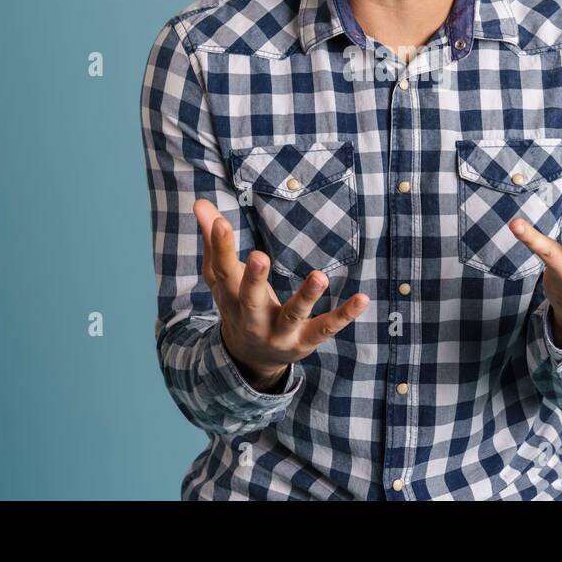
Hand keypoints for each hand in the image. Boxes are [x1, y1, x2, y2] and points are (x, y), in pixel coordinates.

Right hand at [193, 198, 368, 390]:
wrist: (249, 359)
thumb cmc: (237, 305)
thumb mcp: (223, 278)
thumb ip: (214, 241)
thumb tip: (199, 202)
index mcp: (230, 298)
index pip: (223, 270)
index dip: (220, 247)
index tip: (220, 222)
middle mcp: (252, 318)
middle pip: (250, 299)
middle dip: (254, 279)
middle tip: (258, 256)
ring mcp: (280, 332)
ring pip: (292, 315)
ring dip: (305, 296)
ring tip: (319, 276)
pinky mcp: (305, 341)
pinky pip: (326, 327)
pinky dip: (344, 314)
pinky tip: (362, 298)